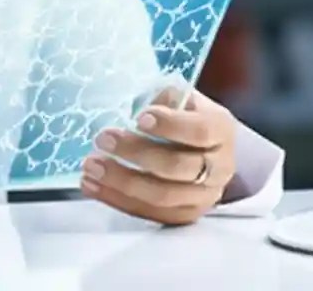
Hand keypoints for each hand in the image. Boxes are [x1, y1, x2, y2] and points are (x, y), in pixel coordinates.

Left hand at [80, 88, 237, 225]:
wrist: (203, 148)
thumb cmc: (183, 116)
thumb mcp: (178, 98)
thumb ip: (162, 99)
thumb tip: (133, 109)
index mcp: (221, 130)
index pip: (200, 131)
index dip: (170, 125)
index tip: (139, 118)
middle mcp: (220, 167)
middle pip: (177, 166)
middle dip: (136, 153)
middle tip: (102, 139)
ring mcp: (205, 196)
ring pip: (162, 196)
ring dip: (121, 181)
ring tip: (91, 166)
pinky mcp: (185, 215)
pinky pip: (150, 214)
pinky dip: (117, 199)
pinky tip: (91, 186)